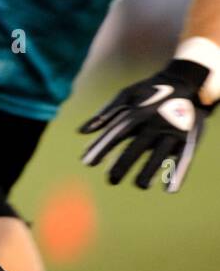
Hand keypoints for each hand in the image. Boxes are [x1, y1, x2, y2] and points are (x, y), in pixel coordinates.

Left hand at [79, 60, 211, 191]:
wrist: (187, 81)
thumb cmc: (150, 91)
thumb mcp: (126, 95)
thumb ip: (105, 114)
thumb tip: (81, 131)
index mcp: (137, 112)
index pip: (115, 134)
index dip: (101, 148)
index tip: (87, 163)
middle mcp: (154, 122)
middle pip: (136, 147)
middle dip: (123, 164)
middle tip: (111, 181)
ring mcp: (173, 130)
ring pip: (159, 154)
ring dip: (149, 171)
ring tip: (139, 185)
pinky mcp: (189, 137)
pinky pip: (183, 157)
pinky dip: (177, 173)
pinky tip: (169, 189)